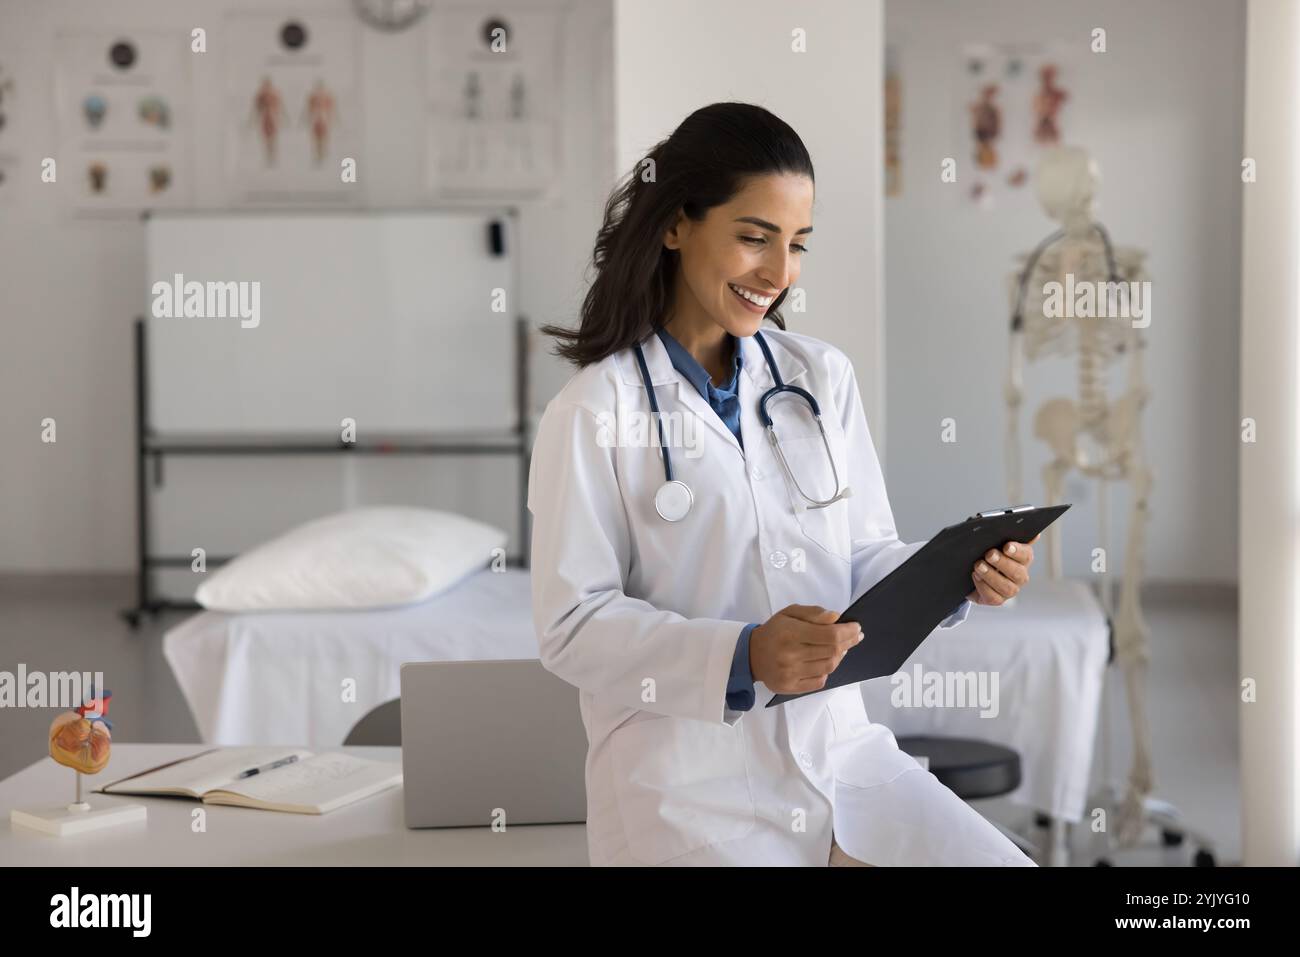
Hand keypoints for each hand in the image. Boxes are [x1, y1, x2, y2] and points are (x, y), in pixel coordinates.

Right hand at [749, 604, 863, 694]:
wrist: (751, 655)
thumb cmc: (774, 631)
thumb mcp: (790, 613)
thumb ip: (813, 613)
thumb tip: (835, 617)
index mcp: (790, 632)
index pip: (829, 635)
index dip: (848, 631)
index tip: (856, 627)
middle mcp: (790, 655)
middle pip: (832, 651)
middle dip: (848, 642)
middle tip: (855, 637)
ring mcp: (790, 673)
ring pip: (828, 667)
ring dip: (839, 656)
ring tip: (840, 649)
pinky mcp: (790, 687)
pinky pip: (820, 681)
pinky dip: (827, 671)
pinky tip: (825, 662)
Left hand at [966, 533, 1038, 605]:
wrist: (968, 571)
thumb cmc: (983, 551)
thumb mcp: (988, 540)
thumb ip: (995, 532)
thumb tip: (993, 522)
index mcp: (1022, 557)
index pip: (1026, 554)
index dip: (1017, 550)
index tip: (1006, 545)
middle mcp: (1020, 575)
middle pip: (1018, 572)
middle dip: (1003, 563)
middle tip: (989, 554)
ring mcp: (1010, 589)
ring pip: (1007, 587)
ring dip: (991, 575)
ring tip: (978, 566)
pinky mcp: (997, 599)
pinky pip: (994, 597)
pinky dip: (983, 587)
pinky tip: (975, 577)